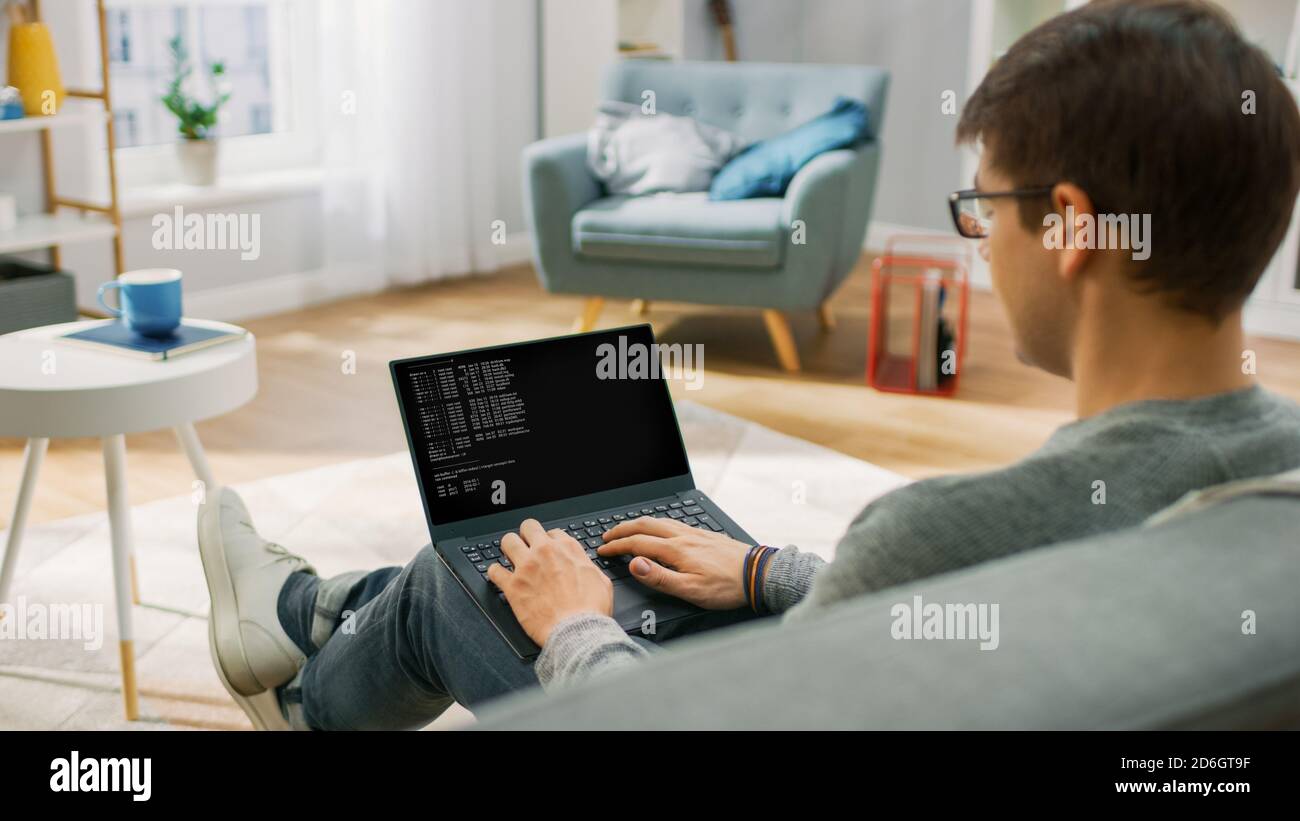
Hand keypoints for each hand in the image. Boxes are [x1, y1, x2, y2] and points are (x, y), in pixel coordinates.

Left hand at [487, 518, 612, 645]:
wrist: (578, 631)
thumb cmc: (591, 610)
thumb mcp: (601, 580)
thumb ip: (586, 566)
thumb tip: (582, 565)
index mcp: (568, 548)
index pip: (552, 532)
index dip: (549, 542)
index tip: (548, 551)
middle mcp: (545, 552)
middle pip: (528, 527)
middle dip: (526, 536)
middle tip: (527, 548)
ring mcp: (526, 567)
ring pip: (507, 541)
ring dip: (508, 549)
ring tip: (510, 558)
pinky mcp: (513, 586)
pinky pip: (493, 570)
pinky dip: (495, 573)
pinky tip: (499, 577)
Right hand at [599, 517, 751, 609]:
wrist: (758, 574)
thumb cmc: (727, 587)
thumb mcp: (691, 590)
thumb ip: (660, 578)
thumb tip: (634, 564)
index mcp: (676, 550)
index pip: (637, 544)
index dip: (617, 546)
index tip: (602, 550)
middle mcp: (683, 536)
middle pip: (645, 526)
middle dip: (622, 529)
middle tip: (607, 535)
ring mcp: (694, 533)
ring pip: (659, 521)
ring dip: (638, 524)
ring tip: (627, 529)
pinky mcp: (704, 534)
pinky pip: (673, 522)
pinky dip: (656, 523)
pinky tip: (660, 529)